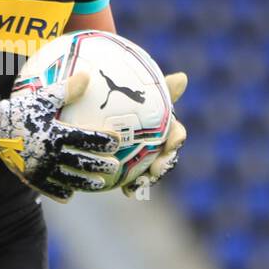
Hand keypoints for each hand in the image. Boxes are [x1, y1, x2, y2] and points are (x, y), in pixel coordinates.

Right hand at [0, 73, 122, 203]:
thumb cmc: (20, 111)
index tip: (117, 141)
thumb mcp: (43, 98)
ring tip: (100, 185)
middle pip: (81, 162)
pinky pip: (50, 188)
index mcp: (55, 133)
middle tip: (115, 167)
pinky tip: (71, 193)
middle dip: (100, 165)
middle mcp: (50, 152)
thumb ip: (66, 89)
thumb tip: (86, 75)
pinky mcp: (31, 178)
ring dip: (86, 183)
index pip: (86, 138)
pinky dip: (62, 192)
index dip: (104, 140)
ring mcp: (40, 168)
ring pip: (69, 179)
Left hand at [121, 71, 186, 198]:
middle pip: (166, 155)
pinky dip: (133, 186)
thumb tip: (183, 77)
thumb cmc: (110, 96)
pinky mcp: (126, 169)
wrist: (84, 112)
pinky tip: (128, 191)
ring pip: (152, 171)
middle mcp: (153, 141)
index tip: (173, 141)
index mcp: (158, 124)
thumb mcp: (126, 90)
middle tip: (157, 168)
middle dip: (166, 164)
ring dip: (151, 179)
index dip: (177, 138)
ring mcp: (141, 156)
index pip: (174, 131)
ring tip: (143, 184)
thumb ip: (150, 88)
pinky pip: (132, 180)